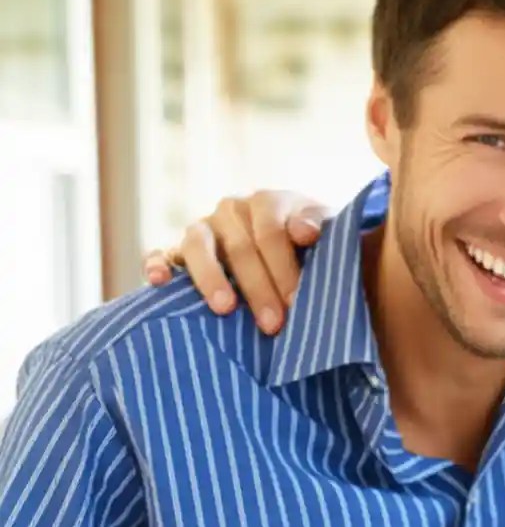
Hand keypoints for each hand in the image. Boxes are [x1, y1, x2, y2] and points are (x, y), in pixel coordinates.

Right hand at [143, 190, 330, 333]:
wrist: (292, 248)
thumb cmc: (312, 245)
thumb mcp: (326, 231)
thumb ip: (318, 225)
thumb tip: (305, 232)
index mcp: (267, 202)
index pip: (271, 232)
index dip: (283, 267)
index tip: (297, 300)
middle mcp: (232, 210)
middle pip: (240, 247)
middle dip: (259, 288)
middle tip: (273, 324)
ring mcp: (203, 227)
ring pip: (197, 246)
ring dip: (211, 278)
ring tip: (226, 309)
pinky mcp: (178, 249)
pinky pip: (160, 252)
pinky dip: (156, 264)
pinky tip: (158, 281)